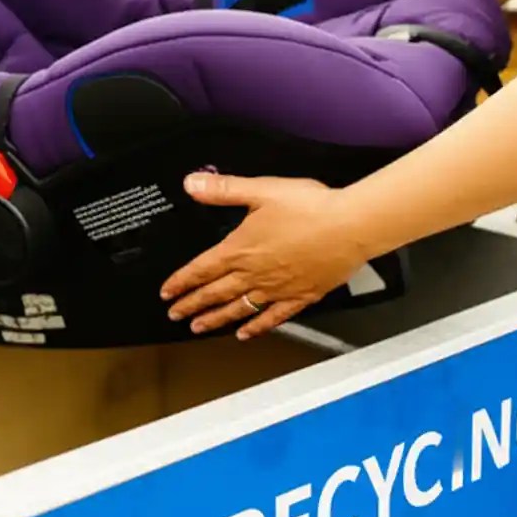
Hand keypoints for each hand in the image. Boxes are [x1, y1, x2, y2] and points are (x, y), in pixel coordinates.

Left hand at [161, 173, 370, 340]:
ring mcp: (277, 289)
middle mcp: (255, 273)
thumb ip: (224, 190)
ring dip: (215, 319)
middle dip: (191, 304)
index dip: (181, 282)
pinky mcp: (301, 296)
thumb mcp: (261, 190)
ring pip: (238, 308)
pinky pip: (273, 317)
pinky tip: (246, 334)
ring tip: (198, 328)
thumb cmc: (310, 207)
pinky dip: (257, 327)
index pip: (201, 269)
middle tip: (174, 315)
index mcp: (241, 248)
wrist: (350, 226)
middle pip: (215, 293)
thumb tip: (191, 183)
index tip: (166, 293)